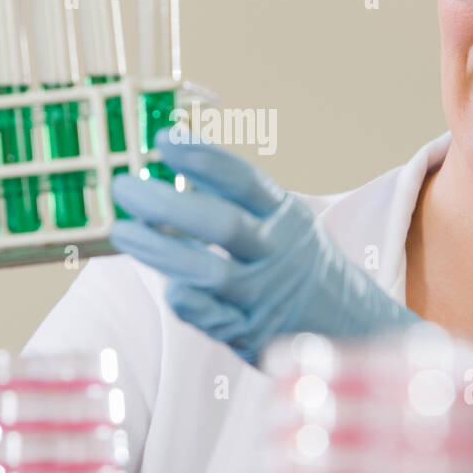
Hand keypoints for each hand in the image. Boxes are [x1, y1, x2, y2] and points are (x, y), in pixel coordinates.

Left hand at [110, 127, 419, 364]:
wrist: (349, 324)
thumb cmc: (293, 258)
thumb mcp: (277, 218)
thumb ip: (227, 193)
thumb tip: (168, 150)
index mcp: (284, 214)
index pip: (243, 179)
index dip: (202, 158)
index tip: (162, 139)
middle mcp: (277, 252)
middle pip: (222, 224)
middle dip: (167, 204)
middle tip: (125, 187)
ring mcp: (265, 295)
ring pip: (210, 273)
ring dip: (160, 251)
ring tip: (122, 231)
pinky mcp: (252, 333)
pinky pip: (214, 320)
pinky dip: (189, 304)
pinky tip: (167, 287)